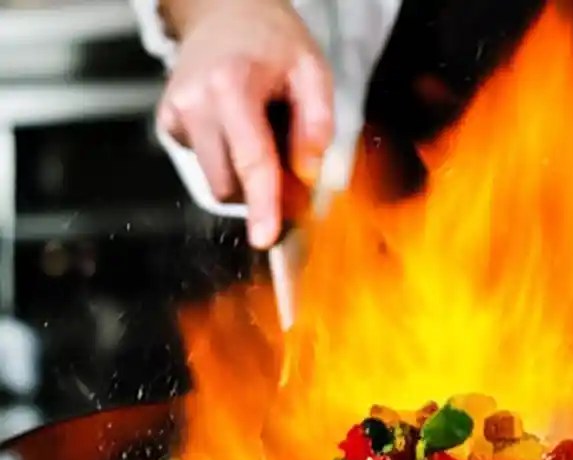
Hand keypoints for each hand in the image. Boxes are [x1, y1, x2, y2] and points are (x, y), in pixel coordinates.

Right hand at [157, 0, 331, 248]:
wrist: (224, 13)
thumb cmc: (273, 40)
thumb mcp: (313, 70)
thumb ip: (317, 122)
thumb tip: (309, 173)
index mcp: (231, 85)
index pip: (250, 159)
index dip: (262, 204)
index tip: (266, 237)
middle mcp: (194, 102)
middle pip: (228, 182)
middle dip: (264, 195)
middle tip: (298, 177)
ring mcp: (175, 114)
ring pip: (216, 180)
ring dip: (248, 179)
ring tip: (269, 137)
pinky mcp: (169, 124)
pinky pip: (206, 165)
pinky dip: (231, 162)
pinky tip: (243, 130)